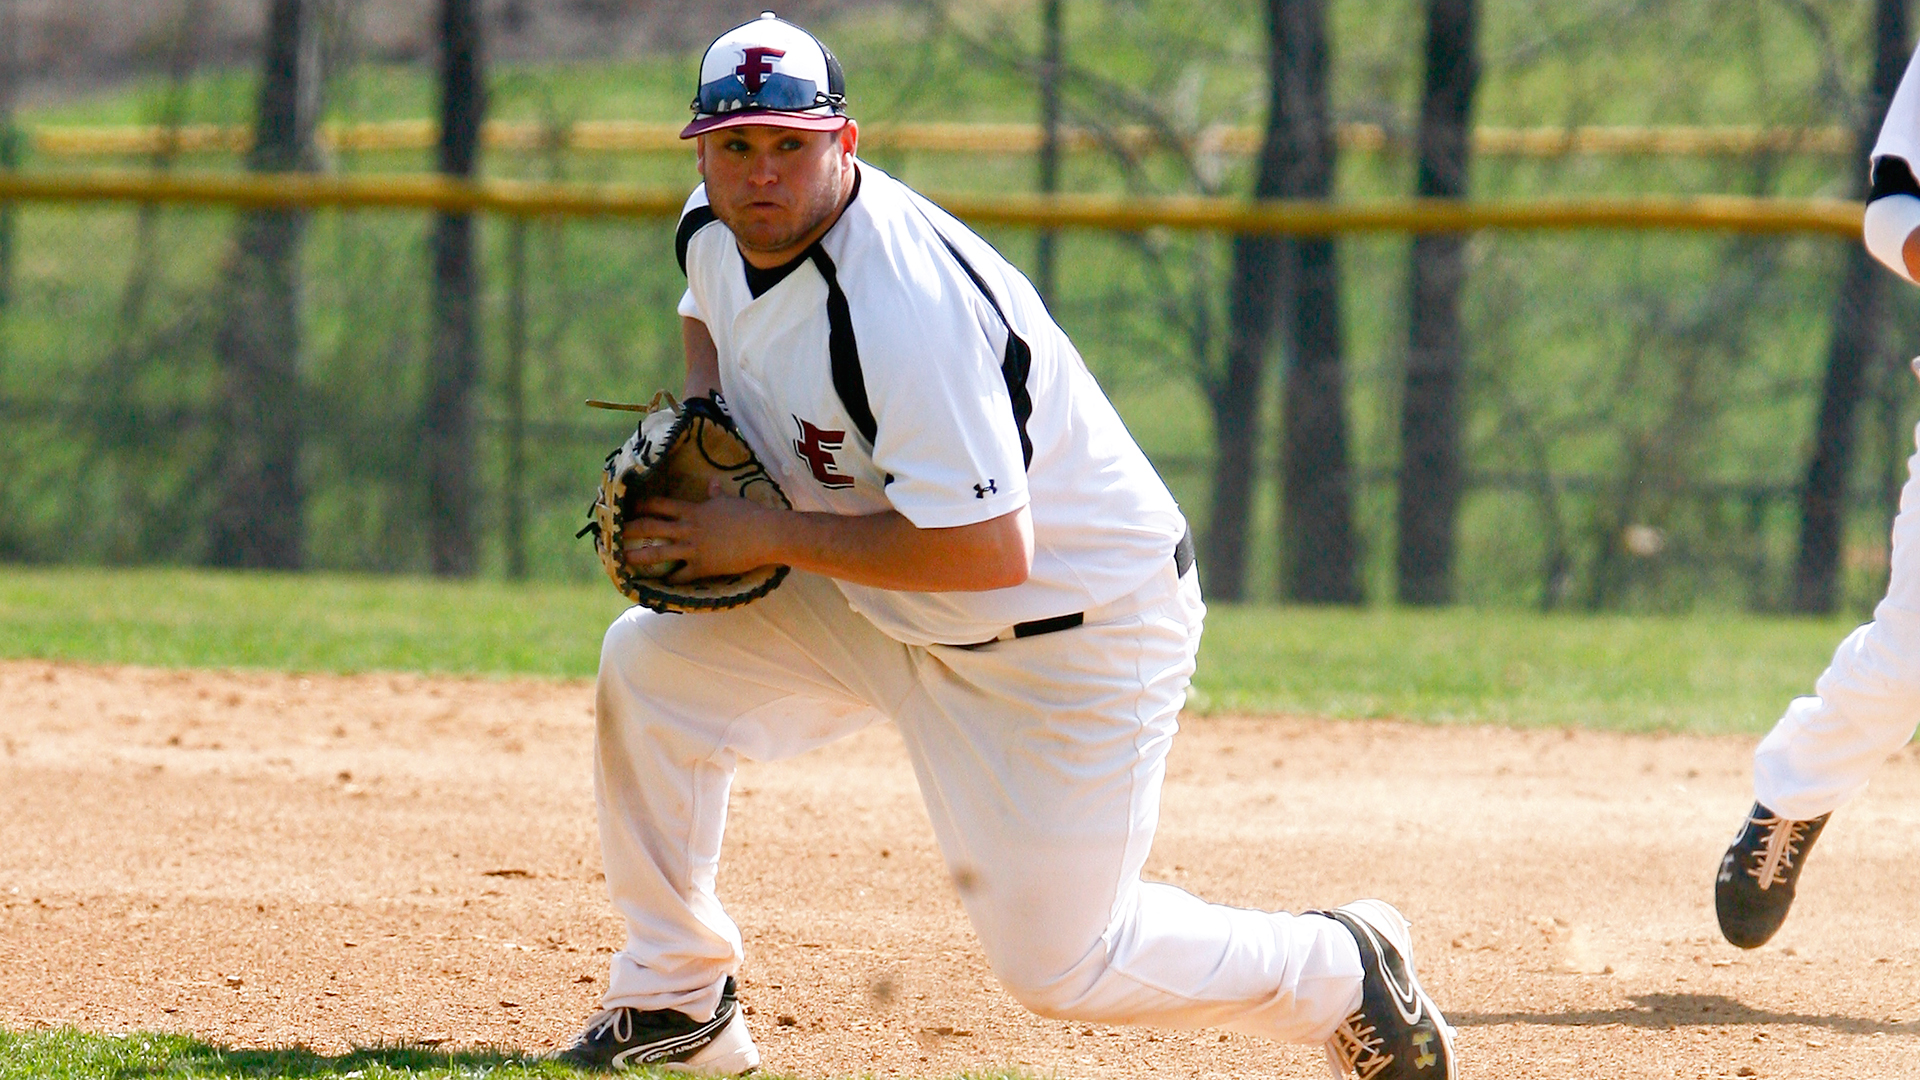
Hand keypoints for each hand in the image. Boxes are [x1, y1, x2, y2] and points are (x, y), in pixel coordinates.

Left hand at [623, 479, 784, 582]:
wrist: (765, 534)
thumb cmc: (749, 515)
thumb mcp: (730, 501)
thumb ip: (716, 494)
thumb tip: (712, 484)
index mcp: (693, 510)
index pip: (659, 505)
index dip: (641, 507)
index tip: (627, 509)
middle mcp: (688, 528)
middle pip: (651, 527)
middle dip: (630, 530)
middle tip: (614, 535)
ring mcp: (694, 548)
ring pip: (658, 553)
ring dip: (638, 556)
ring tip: (622, 561)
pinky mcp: (703, 566)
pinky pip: (681, 576)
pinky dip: (670, 580)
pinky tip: (659, 585)